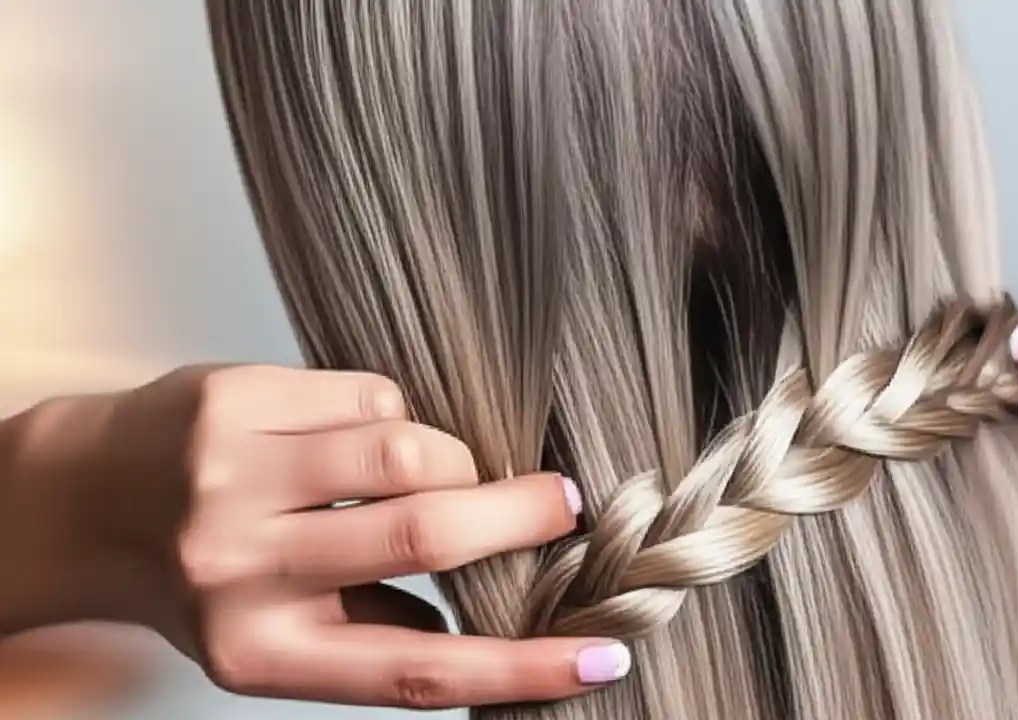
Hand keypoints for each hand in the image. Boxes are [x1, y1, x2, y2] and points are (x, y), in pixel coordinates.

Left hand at [0, 365, 629, 707]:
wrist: (86, 504)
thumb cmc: (205, 575)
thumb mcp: (279, 634)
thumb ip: (377, 625)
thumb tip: (498, 613)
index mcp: (267, 653)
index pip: (416, 671)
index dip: (523, 668)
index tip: (602, 656)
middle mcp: (243, 570)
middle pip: (423, 536)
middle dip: (518, 515)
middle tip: (562, 504)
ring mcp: (234, 478)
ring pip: (404, 450)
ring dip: (453, 458)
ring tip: (447, 467)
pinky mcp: (233, 403)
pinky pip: (367, 397)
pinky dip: (393, 416)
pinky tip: (365, 433)